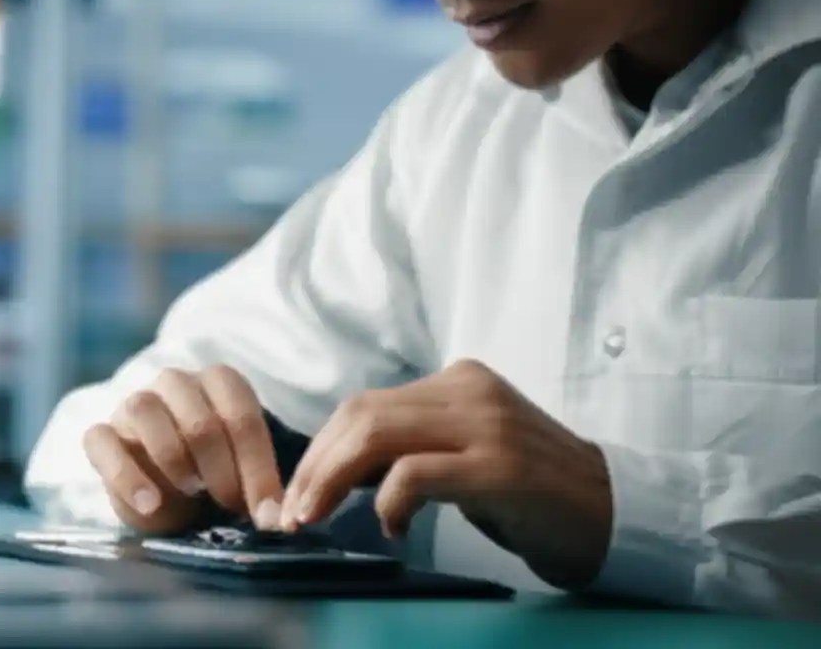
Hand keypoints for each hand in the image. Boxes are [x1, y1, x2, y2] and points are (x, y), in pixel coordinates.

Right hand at [83, 366, 284, 534]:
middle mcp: (175, 383)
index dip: (257, 469)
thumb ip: (257, 490)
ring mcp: (134, 404)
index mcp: (218, 382)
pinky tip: (150, 504)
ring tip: (191, 493)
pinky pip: (103, 442)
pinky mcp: (101, 434)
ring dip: (175, 460)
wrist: (162, 491)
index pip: (242, 417)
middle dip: (222, 472)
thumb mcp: (240, 476)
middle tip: (230, 506)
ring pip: (146, 412)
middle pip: (200, 421)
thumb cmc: (210, 474)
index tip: (266, 513)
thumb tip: (276, 518)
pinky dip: (126, 475)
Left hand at [280, 360, 612, 588]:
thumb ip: (412, 446)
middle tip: (294, 512)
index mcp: (459, 381)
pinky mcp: (499, 467)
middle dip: (315, 466)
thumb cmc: (531, 494)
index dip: (320, 449)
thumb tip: (338, 469)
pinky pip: (415, 473)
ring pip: (377, 436)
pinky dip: (387, 502)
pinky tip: (393, 527)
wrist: (614, 515)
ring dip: (333, 481)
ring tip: (318, 517)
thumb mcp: (466, 453)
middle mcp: (470, 391)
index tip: (298, 491)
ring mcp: (487, 425)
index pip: (364, 405)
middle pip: (361, 415)